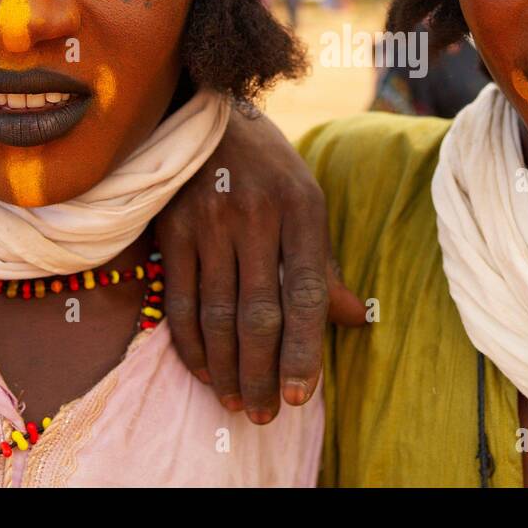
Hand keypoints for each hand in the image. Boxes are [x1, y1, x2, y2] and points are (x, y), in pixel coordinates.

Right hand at [152, 106, 365, 423]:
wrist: (201, 112)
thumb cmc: (267, 166)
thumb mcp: (307, 200)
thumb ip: (324, 264)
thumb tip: (356, 319)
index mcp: (301, 208)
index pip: (306, 293)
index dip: (304, 350)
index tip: (302, 395)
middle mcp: (256, 216)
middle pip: (259, 314)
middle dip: (262, 373)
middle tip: (266, 414)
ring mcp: (209, 223)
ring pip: (218, 316)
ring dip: (226, 369)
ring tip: (236, 403)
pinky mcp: (171, 230)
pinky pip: (181, 302)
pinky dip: (191, 345)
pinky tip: (203, 371)